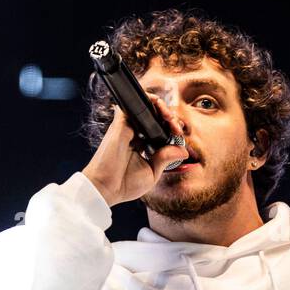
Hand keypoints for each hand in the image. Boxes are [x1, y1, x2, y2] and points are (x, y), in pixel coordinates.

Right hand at [80, 90, 188, 206]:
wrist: (105, 188)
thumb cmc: (125, 184)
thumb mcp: (153, 172)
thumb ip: (167, 158)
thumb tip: (185, 150)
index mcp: (141, 145)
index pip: (160, 130)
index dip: (172, 130)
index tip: (179, 136)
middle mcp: (134, 134)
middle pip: (155, 117)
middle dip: (170, 118)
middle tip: (177, 128)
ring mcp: (126, 127)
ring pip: (146, 107)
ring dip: (162, 108)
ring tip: (171, 118)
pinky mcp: (121, 123)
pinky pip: (134, 104)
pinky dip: (148, 100)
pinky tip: (159, 107)